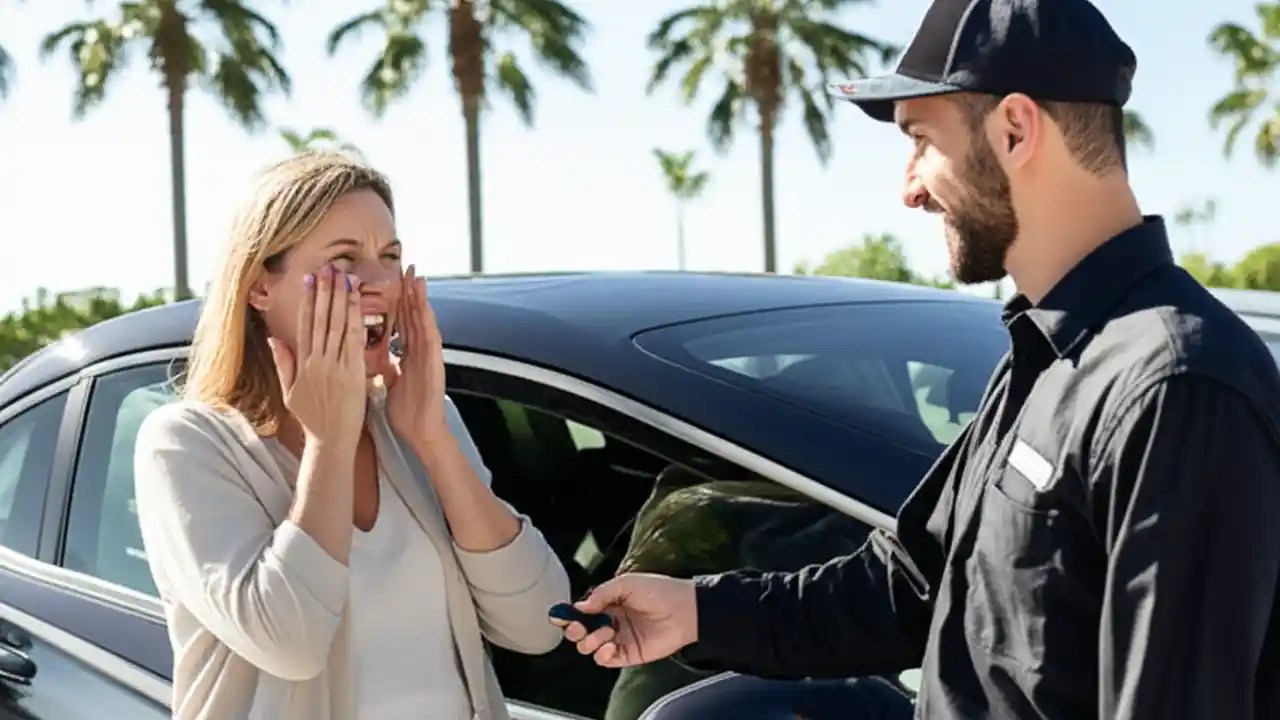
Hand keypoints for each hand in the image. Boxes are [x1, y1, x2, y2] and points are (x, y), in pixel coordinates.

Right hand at [267, 265, 366, 447]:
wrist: (331, 441)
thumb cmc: (313, 419)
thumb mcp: (290, 392)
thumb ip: (283, 364)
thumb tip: (273, 339)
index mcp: (303, 364)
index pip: (306, 324)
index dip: (308, 300)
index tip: (310, 279)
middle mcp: (317, 361)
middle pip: (322, 319)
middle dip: (325, 292)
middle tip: (328, 268)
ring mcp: (335, 366)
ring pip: (338, 325)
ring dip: (341, 299)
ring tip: (344, 277)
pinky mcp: (352, 373)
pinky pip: (354, 341)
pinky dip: (356, 319)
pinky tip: (358, 302)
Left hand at [385, 264, 447, 445]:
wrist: (420, 432)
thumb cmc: (405, 412)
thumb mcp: (390, 383)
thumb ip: (385, 367)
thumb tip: (373, 359)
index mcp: (408, 355)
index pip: (403, 322)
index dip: (399, 301)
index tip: (395, 281)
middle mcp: (420, 351)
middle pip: (414, 315)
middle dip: (411, 291)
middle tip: (407, 266)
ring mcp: (429, 356)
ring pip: (424, 321)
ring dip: (421, 299)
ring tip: (417, 276)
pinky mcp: (434, 364)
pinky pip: (430, 338)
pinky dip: (427, 320)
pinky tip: (424, 305)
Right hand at [552, 573, 697, 668]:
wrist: (685, 610)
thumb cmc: (659, 591)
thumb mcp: (627, 583)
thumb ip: (602, 593)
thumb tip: (580, 606)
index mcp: (608, 603)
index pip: (581, 612)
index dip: (568, 615)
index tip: (559, 616)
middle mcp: (610, 621)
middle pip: (580, 632)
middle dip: (574, 631)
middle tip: (579, 627)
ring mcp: (618, 638)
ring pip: (589, 647)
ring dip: (590, 641)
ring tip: (606, 631)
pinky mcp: (628, 654)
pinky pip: (605, 659)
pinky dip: (602, 654)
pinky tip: (610, 644)